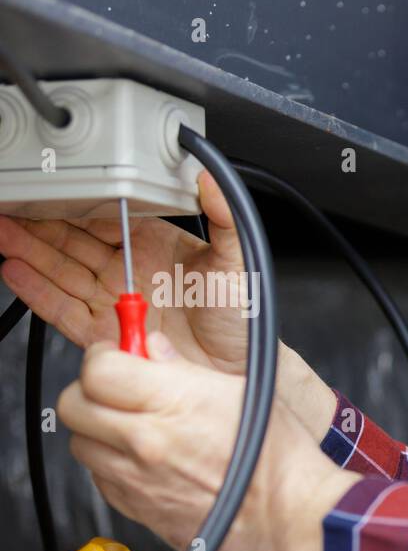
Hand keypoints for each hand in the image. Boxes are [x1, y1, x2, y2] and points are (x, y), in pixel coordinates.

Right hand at [0, 171, 251, 370]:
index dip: (76, 204)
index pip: (106, 218)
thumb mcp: (238, 261)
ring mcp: (114, 303)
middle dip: (39, 223)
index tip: (50, 188)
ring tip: (4, 231)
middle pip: (73, 241)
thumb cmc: (241, 320)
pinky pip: (63, 309)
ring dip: (30, 251)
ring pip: (61, 271)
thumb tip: (209, 178)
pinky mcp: (104, 334)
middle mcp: (129, 272)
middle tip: (12, 205)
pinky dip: (38, 291)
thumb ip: (225, 216)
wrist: (238, 372)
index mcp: (155, 246)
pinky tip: (16, 271)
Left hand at [57, 332, 358, 550]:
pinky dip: (114, 469)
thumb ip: (185, 370)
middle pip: (74, 406)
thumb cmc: (280, 462)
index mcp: (171, 405)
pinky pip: (103, 484)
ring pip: (82, 446)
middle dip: (91, 392)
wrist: (293, 520)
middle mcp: (145, 444)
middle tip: (117, 390)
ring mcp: (139, 482)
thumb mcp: (244, 392)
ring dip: (100, 432)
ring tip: (134, 429)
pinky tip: (145, 463)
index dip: (103, 357)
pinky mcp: (142, 513)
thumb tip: (154, 351)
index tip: (117, 356)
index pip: (97, 369)